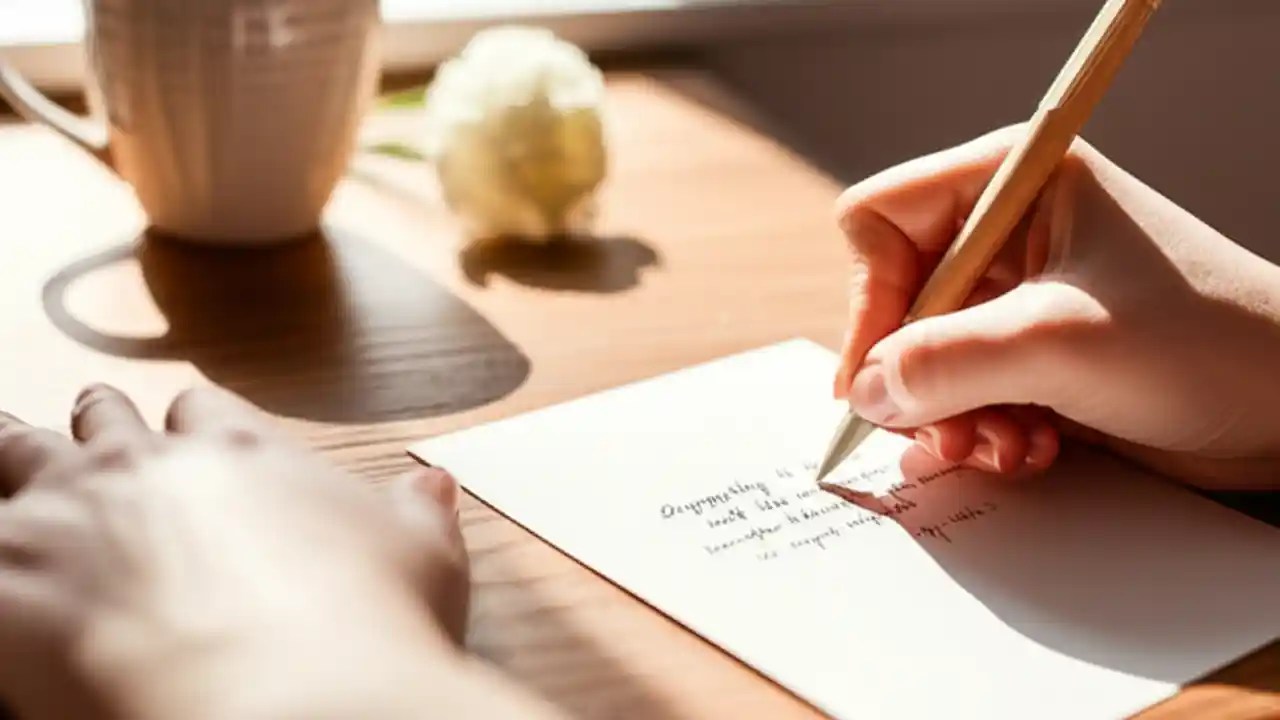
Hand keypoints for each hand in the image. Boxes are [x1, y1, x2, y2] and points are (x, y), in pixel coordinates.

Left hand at [0, 385, 477, 718]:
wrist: (298, 701)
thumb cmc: (369, 629)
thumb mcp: (421, 556)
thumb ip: (416, 511)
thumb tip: (433, 484)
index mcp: (241, 454)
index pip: (203, 414)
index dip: (194, 426)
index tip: (191, 435)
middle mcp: (149, 468)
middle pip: (100, 420)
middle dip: (96, 428)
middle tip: (92, 437)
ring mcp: (69, 520)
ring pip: (17, 454)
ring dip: (17, 460)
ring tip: (11, 459)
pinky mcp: (5, 586)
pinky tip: (1, 577)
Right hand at [834, 125, 1279, 489]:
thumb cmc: (1204, 346)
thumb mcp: (1057, 346)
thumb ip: (943, 363)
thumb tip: (865, 392)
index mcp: (1013, 183)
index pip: (881, 220)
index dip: (870, 297)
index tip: (878, 373)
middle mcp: (1008, 233)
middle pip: (897, 300)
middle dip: (917, 376)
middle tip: (947, 428)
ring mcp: (1020, 296)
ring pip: (924, 356)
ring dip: (953, 414)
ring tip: (1005, 444)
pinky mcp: (1033, 352)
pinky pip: (962, 391)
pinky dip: (982, 429)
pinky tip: (1030, 447)